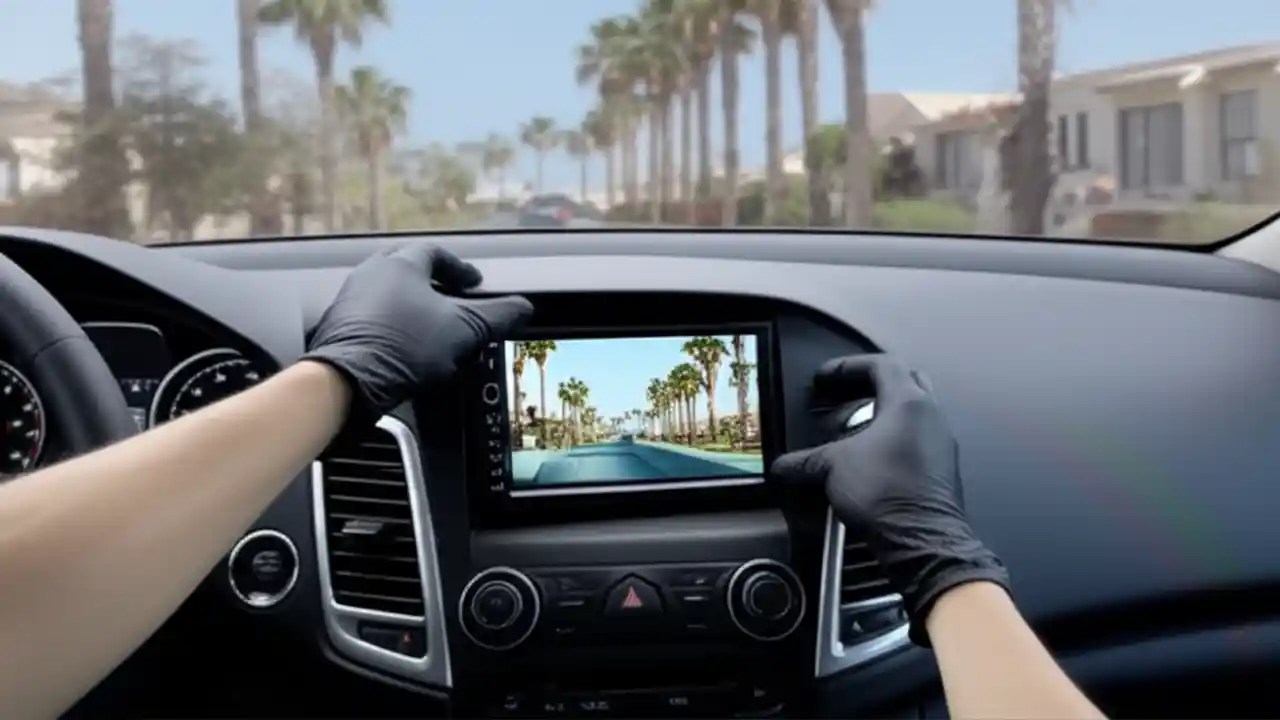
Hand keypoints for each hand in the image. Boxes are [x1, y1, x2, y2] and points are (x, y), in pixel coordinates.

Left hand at [303, 244, 532, 417]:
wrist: (348, 380)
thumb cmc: (405, 345)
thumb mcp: (465, 329)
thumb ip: (498, 316)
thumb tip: (524, 306)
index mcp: (402, 264)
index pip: (436, 253)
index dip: (460, 268)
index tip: (474, 283)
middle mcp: (371, 273)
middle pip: (407, 267)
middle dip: (431, 282)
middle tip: (450, 297)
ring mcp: (350, 299)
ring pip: (386, 292)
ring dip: (410, 303)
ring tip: (429, 324)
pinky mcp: (337, 327)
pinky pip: (371, 316)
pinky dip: (391, 324)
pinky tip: (402, 345)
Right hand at [771, 354, 1008, 644]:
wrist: (923, 540)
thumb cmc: (886, 493)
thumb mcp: (833, 468)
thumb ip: (805, 462)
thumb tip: (782, 466)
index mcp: (908, 402)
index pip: (882, 363)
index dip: (849, 366)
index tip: (826, 378)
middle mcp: (931, 416)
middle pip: (905, 380)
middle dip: (873, 384)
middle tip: (847, 396)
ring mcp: (942, 442)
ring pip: (915, 412)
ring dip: (884, 414)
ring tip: (855, 430)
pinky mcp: (942, 469)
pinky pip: (919, 440)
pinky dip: (895, 440)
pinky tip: (872, 459)